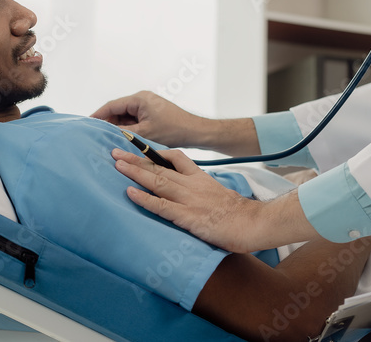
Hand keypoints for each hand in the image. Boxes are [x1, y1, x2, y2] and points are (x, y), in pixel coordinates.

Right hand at [92, 91, 205, 147]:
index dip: (98, 115)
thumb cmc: (174, 130)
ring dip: (118, 127)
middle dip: (108, 123)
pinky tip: (122, 139)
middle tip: (95, 135)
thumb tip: (106, 134)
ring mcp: (147, 106)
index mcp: (140, 98)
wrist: (195, 132)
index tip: (87, 124)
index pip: (112, 105)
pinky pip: (134, 120)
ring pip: (125, 117)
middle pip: (118, 110)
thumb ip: (123, 132)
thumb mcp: (145, 133)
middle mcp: (142, 99)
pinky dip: (128, 129)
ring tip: (107, 139)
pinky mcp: (151, 114)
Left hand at [111, 147, 318, 252]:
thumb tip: (195, 197)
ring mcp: (189, 200)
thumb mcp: (220, 196)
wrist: (255, 223)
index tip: (138, 147)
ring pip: (157, 181)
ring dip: (135, 172)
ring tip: (116, 164)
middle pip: (159, 167)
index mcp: (200, 178)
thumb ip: (204, 192)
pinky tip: (129, 193)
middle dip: (135, 159)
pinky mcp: (188, 217)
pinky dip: (144, 199)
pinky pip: (162, 206)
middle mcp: (192, 185)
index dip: (155, 153)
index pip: (175, 158)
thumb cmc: (240, 215)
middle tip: (115, 151)